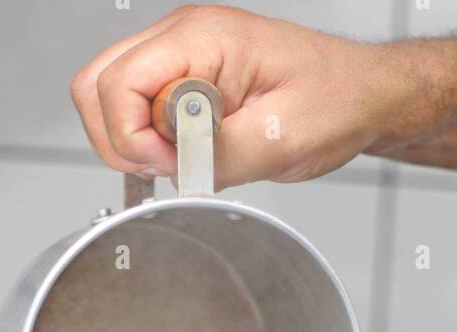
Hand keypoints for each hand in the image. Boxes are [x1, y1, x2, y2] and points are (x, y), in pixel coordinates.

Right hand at [70, 4, 396, 188]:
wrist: (361, 95)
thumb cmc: (334, 103)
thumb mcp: (282, 139)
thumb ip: (218, 152)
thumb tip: (169, 161)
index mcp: (203, 38)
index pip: (117, 83)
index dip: (132, 138)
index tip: (170, 165)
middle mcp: (182, 38)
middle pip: (95, 85)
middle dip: (119, 142)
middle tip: (167, 168)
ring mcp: (179, 58)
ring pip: (106, 98)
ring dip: (130, 144)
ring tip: (181, 163)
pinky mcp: (184, 81)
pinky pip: (136, 110)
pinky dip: (148, 143)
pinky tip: (186, 156)